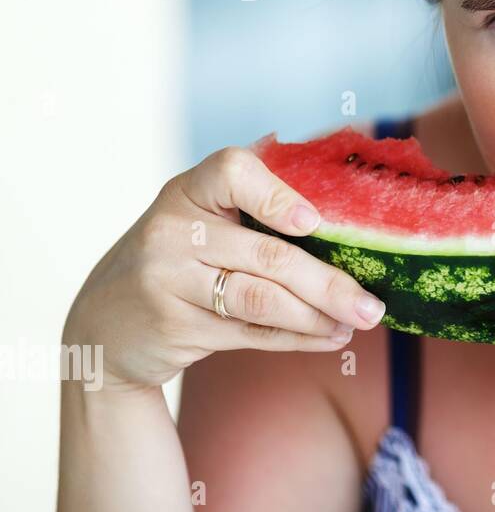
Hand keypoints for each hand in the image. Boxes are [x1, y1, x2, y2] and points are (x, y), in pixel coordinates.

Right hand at [64, 145, 388, 392]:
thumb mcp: (200, 217)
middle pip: (269, 256)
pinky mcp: (175, 327)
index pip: (233, 173)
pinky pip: (251, 334)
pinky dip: (297, 338)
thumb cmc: (180, 257)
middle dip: (330, 283)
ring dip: (318, 316)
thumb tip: (349, 197)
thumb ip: (254, 204)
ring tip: (358, 321)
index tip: (314, 221)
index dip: (277, 195)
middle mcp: (173, 231)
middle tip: (373, 304)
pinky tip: (329, 337)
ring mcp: (169, 282)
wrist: (103, 323)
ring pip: (263, 301)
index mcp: (188, 190)